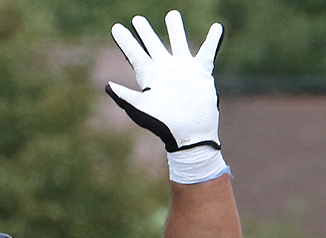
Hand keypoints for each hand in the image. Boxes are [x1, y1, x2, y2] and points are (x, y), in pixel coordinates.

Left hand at [106, 12, 223, 153]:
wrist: (190, 135)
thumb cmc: (164, 125)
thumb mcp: (142, 110)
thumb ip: (125, 97)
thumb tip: (107, 86)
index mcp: (150, 76)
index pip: (134, 53)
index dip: (125, 41)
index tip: (116, 28)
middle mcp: (165, 69)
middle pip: (153, 45)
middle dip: (145, 32)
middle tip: (137, 19)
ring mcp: (183, 69)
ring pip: (179, 42)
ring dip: (175, 29)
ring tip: (172, 14)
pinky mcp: (201, 73)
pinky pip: (207, 52)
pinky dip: (213, 40)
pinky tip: (217, 27)